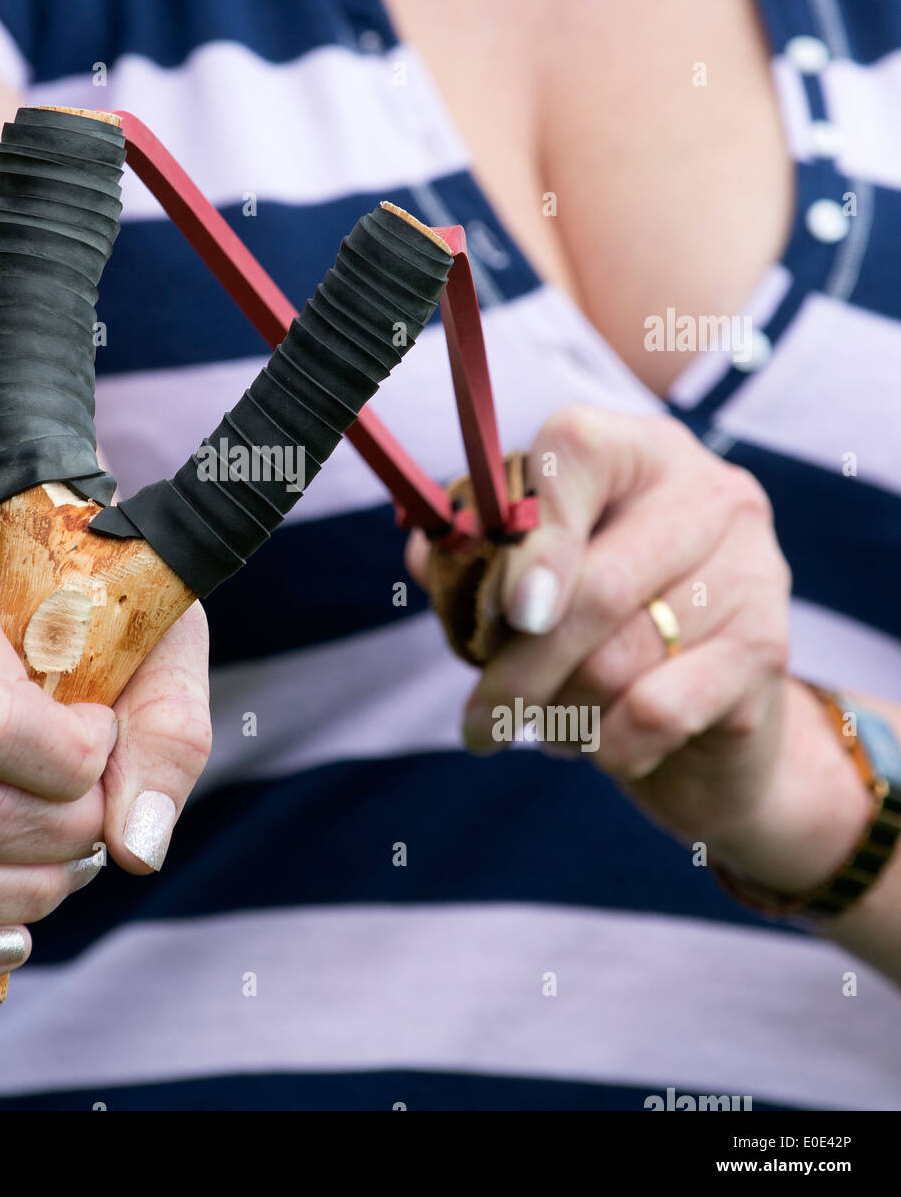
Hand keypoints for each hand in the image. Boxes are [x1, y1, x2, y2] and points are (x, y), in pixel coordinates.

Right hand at [0, 551, 210, 993]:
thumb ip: (165, 731)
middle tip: (102, 805)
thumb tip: (136, 848)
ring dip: (31, 893)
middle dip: (69, 834)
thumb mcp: (148, 638)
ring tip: (75, 852)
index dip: (75, 759)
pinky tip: (12, 943)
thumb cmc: (81, 621)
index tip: (103, 728)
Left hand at [414, 405, 871, 894]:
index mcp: (636, 451)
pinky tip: (597, 745)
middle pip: (596, 586)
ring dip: (557, 714)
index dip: (529, 533)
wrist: (711, 717)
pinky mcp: (768, 650)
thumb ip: (474, 559)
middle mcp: (707, 494)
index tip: (503, 610)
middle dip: (519, 669)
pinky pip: (658, 711)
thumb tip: (428, 556)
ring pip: (617, 659)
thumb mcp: (531, 582)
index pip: (575, 454)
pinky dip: (609, 744)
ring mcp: (750, 568)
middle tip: (477, 724)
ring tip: (541, 729)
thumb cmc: (599, 629)